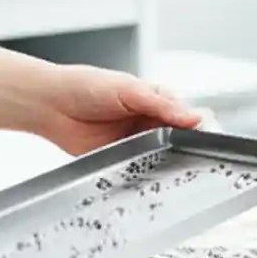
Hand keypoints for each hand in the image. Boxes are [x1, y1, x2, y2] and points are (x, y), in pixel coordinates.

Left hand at [31, 64, 202, 155]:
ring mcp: (135, 140)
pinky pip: (140, 168)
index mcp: (155, 98)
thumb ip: (162, 104)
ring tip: (171, 163)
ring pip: (162, 155)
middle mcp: (148, 120)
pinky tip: (151, 172)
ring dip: (166, 159)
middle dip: (184, 146)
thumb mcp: (129, 89)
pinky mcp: (121, 158)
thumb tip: (195, 116)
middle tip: (190, 153)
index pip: (186, 114)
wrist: (51, 105)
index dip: (197, 126)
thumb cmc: (86, 85)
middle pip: (178, 138)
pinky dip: (146, 171)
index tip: (205, 136)